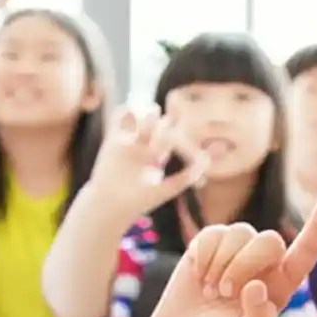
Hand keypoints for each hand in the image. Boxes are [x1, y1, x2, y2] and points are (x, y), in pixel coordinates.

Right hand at [83, 107, 209, 225]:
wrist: (110, 205)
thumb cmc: (139, 202)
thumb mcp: (166, 189)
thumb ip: (185, 177)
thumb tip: (206, 163)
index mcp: (156, 159)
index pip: (169, 140)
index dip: (176, 133)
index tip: (181, 131)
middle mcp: (142, 150)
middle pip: (155, 128)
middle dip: (162, 123)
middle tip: (168, 119)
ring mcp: (128, 144)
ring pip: (139, 122)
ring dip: (147, 115)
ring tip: (152, 112)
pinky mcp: (112, 141)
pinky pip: (118, 122)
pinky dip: (124, 113)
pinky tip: (131, 111)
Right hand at [146, 195, 316, 316]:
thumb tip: (257, 287)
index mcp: (282, 283)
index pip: (306, 251)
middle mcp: (264, 261)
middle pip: (270, 241)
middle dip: (245, 264)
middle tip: (225, 293)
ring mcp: (238, 248)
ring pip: (241, 233)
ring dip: (222, 264)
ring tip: (211, 291)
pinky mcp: (211, 242)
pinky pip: (213, 234)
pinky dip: (204, 258)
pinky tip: (199, 277)